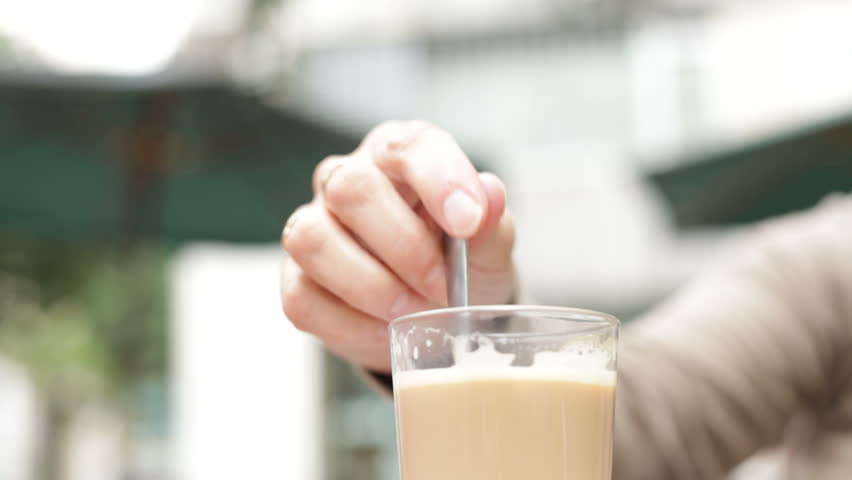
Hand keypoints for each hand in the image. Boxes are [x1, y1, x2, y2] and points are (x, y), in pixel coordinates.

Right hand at [280, 121, 515, 371]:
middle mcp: (346, 179)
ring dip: (370, 286)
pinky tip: (386, 334)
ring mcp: (313, 226)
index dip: (438, 181)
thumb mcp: (489, 244)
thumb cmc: (462, 261)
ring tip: (412, 313)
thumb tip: (489, 195)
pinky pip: (303, 298)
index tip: (469, 222)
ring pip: (312, 240)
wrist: (437, 309)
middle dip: (405, 247)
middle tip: (443, 287)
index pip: (407, 147)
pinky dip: (351, 325)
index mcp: (398, 155)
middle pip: (350, 189)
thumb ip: (491, 222)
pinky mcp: (295, 279)